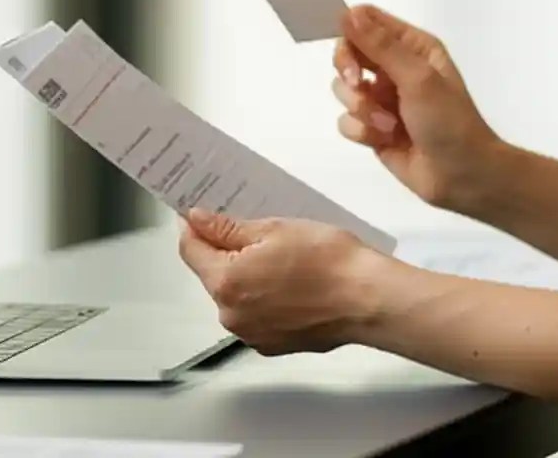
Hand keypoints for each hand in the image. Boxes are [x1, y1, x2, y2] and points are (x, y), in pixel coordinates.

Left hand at [177, 209, 385, 355]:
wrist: (368, 300)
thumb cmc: (328, 261)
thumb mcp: (274, 229)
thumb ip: (228, 227)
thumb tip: (196, 219)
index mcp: (226, 282)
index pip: (189, 250)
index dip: (192, 227)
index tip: (197, 213)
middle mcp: (231, 315)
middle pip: (212, 274)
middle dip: (225, 251)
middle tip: (253, 229)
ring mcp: (251, 334)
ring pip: (234, 295)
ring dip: (246, 275)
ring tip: (280, 257)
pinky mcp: (272, 344)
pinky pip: (255, 314)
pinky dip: (263, 297)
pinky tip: (290, 282)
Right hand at [333, 4, 501, 212]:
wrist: (463, 176)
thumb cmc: (449, 121)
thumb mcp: (417, 77)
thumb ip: (380, 45)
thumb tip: (348, 13)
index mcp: (412, 46)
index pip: (367, 21)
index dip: (350, 32)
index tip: (349, 53)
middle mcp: (395, 68)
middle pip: (347, 52)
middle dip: (348, 72)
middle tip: (359, 85)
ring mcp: (382, 99)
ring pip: (343, 89)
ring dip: (362, 109)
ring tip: (388, 125)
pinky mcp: (372, 128)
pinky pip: (347, 121)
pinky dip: (363, 131)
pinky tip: (386, 140)